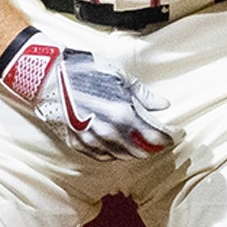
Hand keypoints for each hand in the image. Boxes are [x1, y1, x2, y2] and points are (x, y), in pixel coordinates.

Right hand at [0, 29, 174, 159]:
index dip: (169, 136)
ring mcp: (92, 141)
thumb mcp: (119, 77)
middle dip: (153, 146)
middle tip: (160, 139)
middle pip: (140, 151)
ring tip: (141, 142)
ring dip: (134, 151)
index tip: (176, 133)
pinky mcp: (78, 143)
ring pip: (122, 156)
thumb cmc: (85, 71)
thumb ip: (142, 95)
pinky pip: (101, 156)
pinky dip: (114, 153)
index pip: (155, 137)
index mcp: (123, 115)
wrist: (50, 75)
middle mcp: (109, 133)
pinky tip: (118, 145)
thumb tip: (162, 105)